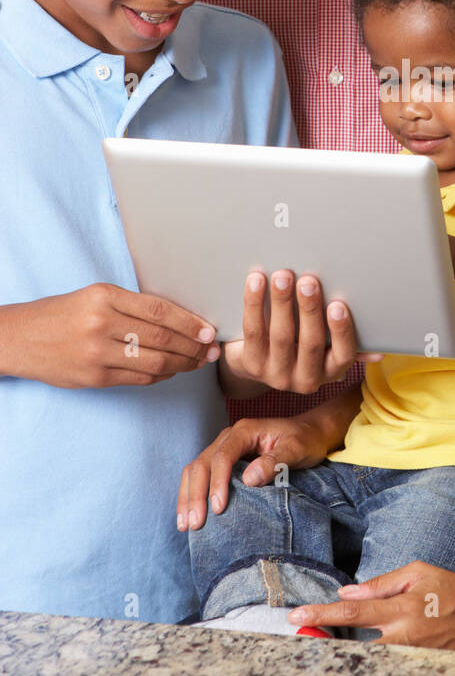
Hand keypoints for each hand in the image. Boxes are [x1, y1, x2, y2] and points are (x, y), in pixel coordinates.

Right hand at [0, 285, 218, 387]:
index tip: (209, 330)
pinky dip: (161, 377)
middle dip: (193, 347)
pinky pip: (138, 379)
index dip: (190, 323)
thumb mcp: (95, 296)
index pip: (160, 310)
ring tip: (199, 362)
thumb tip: (179, 319)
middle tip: (213, 350)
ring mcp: (97, 354)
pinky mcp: (94, 378)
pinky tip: (173, 372)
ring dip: (183, 364)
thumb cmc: (63, 313)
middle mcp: (102, 324)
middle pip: (162, 339)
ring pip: (154, 363)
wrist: (20, 338)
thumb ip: (131, 306)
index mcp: (106, 296)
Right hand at [177, 414, 330, 531]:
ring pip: (195, 470)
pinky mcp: (224, 461)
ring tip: (185, 525)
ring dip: (187, 497)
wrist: (310, 433)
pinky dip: (192, 494)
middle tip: (195, 523)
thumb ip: (274, 462)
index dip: (217, 483)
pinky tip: (189, 515)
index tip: (218, 508)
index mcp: (245, 431)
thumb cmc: (305, 440)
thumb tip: (248, 479)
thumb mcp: (296, 449)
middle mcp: (229, 437)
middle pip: (202, 464)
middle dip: (195, 494)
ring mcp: (224, 448)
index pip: (222, 457)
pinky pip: (201, 476)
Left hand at [222, 270, 377, 394]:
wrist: (257, 363)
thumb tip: (381, 351)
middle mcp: (306, 378)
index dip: (341, 331)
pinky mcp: (252, 364)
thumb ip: (348, 345)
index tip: (338, 305)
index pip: (343, 354)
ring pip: (281, 336)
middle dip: (309, 309)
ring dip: (282, 302)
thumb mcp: (327, 349)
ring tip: (282, 276)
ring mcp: (277, 374)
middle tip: (308, 281)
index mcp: (331, 371)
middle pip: (310, 342)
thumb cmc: (301, 345)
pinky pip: (254, 331)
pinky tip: (256, 282)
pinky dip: (254, 304)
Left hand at [285, 562, 454, 651]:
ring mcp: (414, 657)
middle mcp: (405, 637)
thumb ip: (381, 584)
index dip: (322, 615)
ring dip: (349, 651)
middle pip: (355, 647)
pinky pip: (390, 665)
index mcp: (402, 609)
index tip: (297, 616)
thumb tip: (348, 593)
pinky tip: (364, 653)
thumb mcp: (417, 573)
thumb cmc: (452, 588)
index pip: (353, 614)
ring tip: (329, 641)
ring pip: (371, 660)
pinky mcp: (422, 667)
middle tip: (304, 632)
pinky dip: (373, 659)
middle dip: (327, 640)